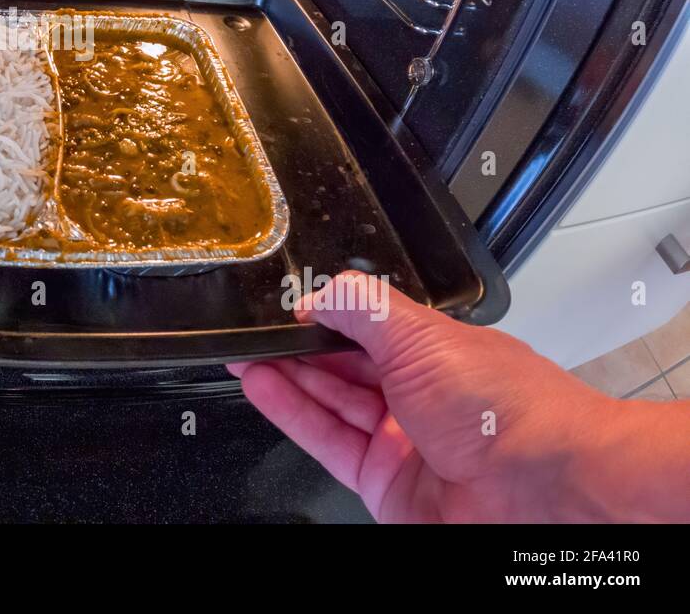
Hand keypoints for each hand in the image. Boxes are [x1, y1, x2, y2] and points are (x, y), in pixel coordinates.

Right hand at [229, 272, 689, 522]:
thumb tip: (320, 293)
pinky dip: (291, 412)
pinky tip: (262, 386)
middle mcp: (421, 395)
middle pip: (346, 365)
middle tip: (252, 328)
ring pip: (331, 401)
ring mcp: (401, 440)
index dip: (326, 314)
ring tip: (243, 353)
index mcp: (439, 352)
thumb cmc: (510, 410)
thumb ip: (365, 308)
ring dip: (285, 375)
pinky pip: (327, 440)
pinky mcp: (383, 481)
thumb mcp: (424, 335)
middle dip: (299, 344)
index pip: (369, 325)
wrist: (540, 488)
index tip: (285, 302)